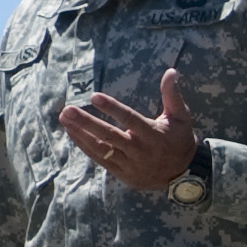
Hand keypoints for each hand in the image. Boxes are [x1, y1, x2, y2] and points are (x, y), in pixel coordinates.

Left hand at [59, 66, 199, 191]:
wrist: (182, 174)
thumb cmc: (179, 139)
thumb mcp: (181, 117)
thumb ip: (173, 94)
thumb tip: (171, 71)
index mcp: (153, 134)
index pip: (130, 120)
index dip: (112, 108)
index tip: (94, 96)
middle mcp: (140, 150)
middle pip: (109, 135)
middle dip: (87, 122)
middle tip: (68, 110)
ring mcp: (129, 164)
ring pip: (101, 148)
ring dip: (80, 133)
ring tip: (64, 118)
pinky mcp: (122, 173)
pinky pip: (99, 159)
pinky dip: (84, 145)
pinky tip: (72, 132)